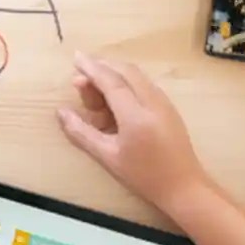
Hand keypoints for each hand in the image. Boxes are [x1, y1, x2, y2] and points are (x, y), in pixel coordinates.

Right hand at [57, 53, 205, 211]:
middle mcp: (152, 102)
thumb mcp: (108, 157)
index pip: (111, 81)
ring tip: (95, 89)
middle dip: (102, 67)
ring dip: (114, 73)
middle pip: (125, 71)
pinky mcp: (169, 106)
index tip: (76, 57)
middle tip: (81, 77)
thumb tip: (61, 112)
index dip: (92, 68)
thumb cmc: (143, 176)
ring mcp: (164, 102)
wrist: (184, 187)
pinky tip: (116, 96)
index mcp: (135, 115)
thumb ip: (82, 133)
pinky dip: (127, 81)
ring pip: (136, 75)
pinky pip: (144, 83)